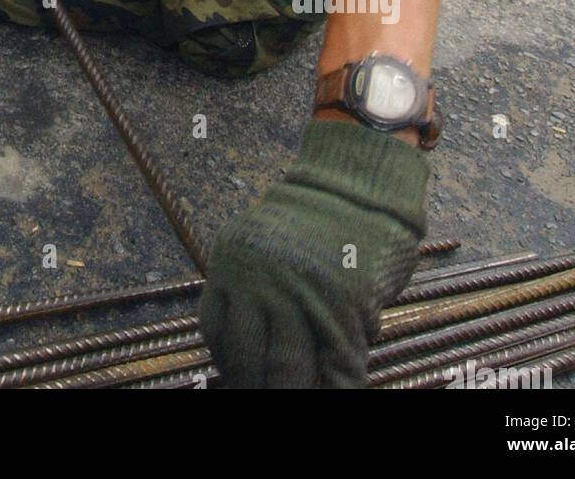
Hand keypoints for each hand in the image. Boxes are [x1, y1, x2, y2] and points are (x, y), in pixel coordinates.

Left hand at [199, 118, 428, 387]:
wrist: (359, 185)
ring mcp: (300, 296)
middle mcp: (259, 280)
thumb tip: (249, 354)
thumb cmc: (315, 220)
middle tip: (264, 388)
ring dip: (291, 389)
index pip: (216, 332)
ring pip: (285, 371)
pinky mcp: (343, 309)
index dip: (229, 362)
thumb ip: (254, 292)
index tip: (241, 374)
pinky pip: (335, 367)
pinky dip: (335, 386)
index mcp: (232, 261)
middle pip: (247, 359)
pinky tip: (333, 386)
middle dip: (255, 383)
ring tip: (298, 389)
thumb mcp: (265, 245)